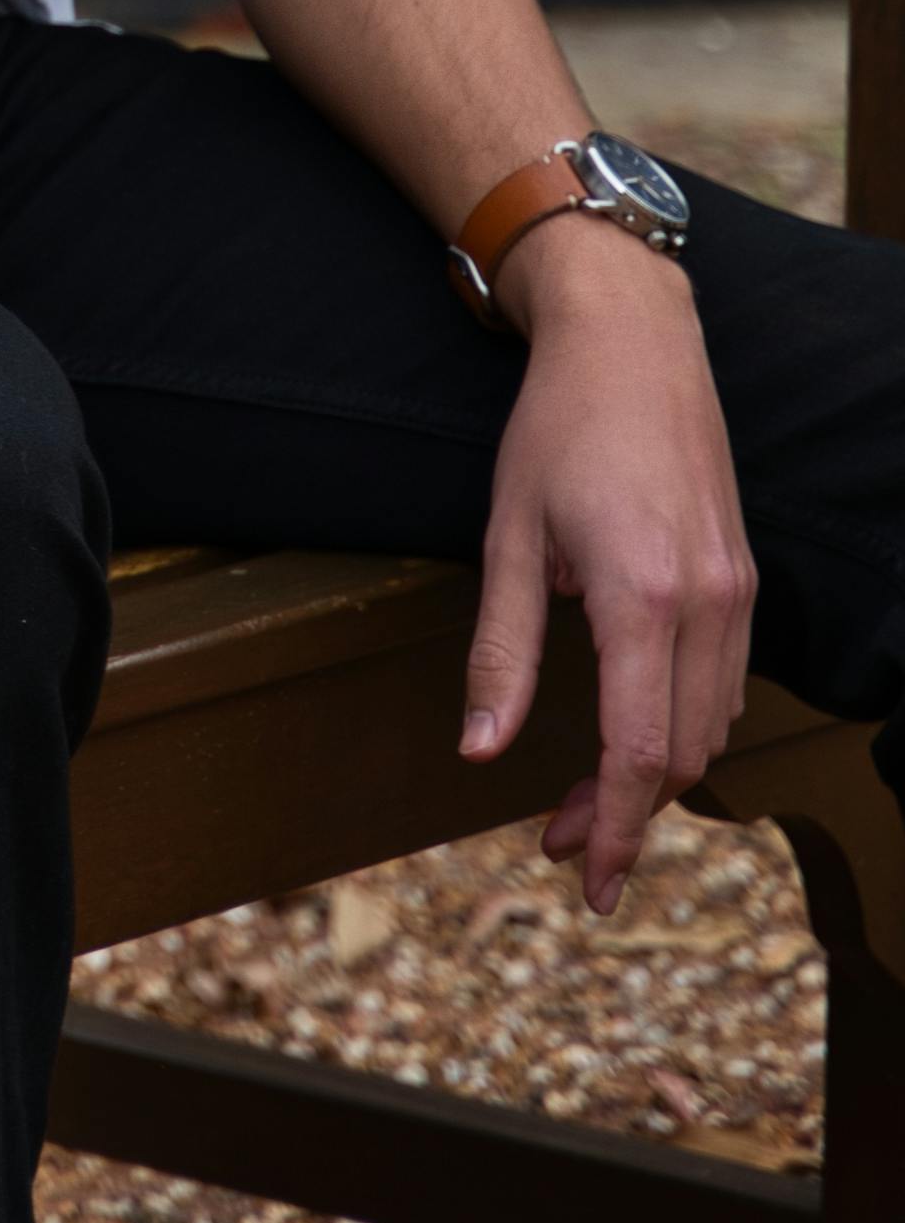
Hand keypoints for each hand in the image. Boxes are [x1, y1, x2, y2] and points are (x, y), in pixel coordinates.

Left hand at [462, 216, 756, 910]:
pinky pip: (723, 683)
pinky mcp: (741, 579)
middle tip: (560, 842)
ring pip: (710, 727)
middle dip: (625, 816)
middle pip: (681, 756)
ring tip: (585, 799)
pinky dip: (681, 725)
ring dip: (654, 777)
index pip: (641, 754)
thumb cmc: (557, 427)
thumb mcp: (507, 536)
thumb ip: (500, 653)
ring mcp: (736, 591)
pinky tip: (631, 729)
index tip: (590, 883)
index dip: (615, 830)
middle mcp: (706, 603)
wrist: (632, 339)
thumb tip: (480, 751)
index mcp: (641, 597)